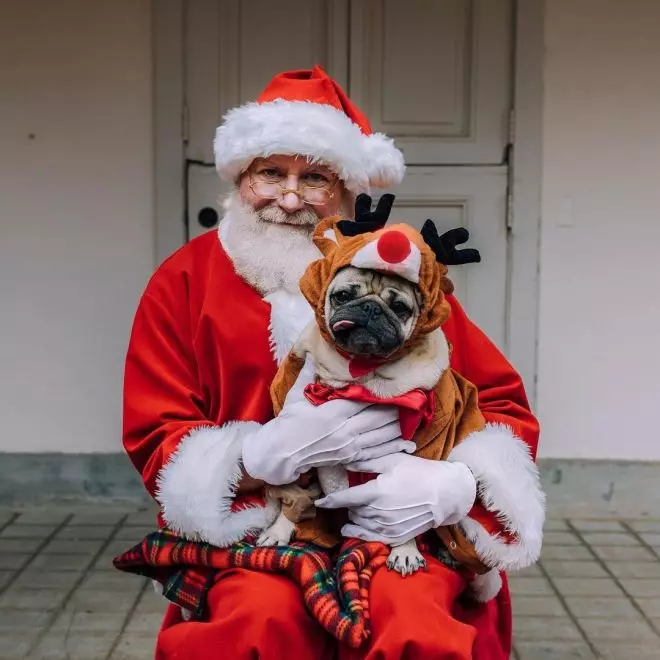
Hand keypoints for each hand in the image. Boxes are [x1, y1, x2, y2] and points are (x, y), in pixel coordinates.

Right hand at [242, 357, 413, 484]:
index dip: (382, 394)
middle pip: (377, 418)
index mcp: (332, 412)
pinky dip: (393, 448)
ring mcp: (348, 446)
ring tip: (415, 417)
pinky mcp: (349, 458)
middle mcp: (343, 430)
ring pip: (381, 436)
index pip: (363, 401)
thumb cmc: (288, 422)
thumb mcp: (296, 394)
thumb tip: (313, 351)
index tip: (398, 386)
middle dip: (397, 409)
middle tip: (414, 399)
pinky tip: (407, 444)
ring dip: (399, 427)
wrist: (280, 452)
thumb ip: (308, 373)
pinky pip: (376, 453)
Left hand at [315, 453, 475, 544]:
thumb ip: (367, 463)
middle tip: (347, 499)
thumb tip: (346, 462)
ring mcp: (388, 527)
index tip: (319, 501)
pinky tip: (357, 529)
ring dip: (354, 519)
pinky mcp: (396, 537)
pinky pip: (372, 537)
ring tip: (352, 513)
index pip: (345, 499)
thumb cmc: (419, 472)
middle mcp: (379, 512)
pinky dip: (362, 533)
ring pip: (360, 526)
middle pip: (352, 512)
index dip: (330, 501)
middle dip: (347, 506)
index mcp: (376, 492)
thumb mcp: (392, 461)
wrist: (446, 494)